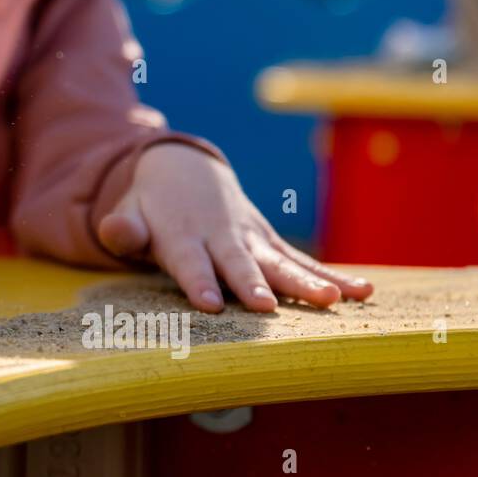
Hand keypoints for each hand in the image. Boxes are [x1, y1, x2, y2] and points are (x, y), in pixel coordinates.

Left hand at [96, 143, 373, 312]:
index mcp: (182, 233)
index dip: (197, 281)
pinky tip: (363, 292)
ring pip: (280, 261)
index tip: (208, 304)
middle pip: (238, 263)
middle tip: (266, 307)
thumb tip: (113, 231)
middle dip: (252, 284)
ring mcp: (251, 237)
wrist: (184, 169)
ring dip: (306, 281)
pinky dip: (333, 274)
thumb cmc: (151, 207)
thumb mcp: (129, 211)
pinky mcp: (272, 242)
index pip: (188, 261)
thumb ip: (122, 228)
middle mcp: (221, 235)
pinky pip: (304, 261)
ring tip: (335, 300)